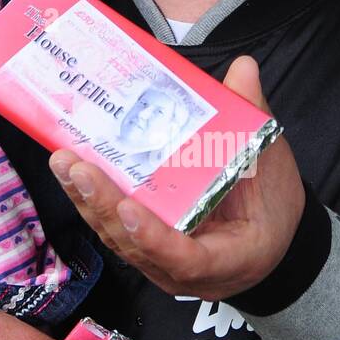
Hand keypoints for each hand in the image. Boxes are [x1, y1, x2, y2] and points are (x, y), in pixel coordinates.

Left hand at [48, 55, 304, 302]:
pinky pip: (115, 230)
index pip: (184, 259)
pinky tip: (74, 174)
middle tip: (78, 167)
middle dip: (102, 205)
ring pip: (117, 237)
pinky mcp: (145, 248)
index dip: (153, 239)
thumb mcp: (274, 167)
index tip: (128, 209)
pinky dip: (93, 201)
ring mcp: (160, 262)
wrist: (270, 243)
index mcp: (227, 259)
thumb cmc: (274, 210)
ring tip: (65, 162)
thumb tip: (243, 69)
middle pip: (135, 246)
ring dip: (87, 200)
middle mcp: (185, 270)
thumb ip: (255, 121)